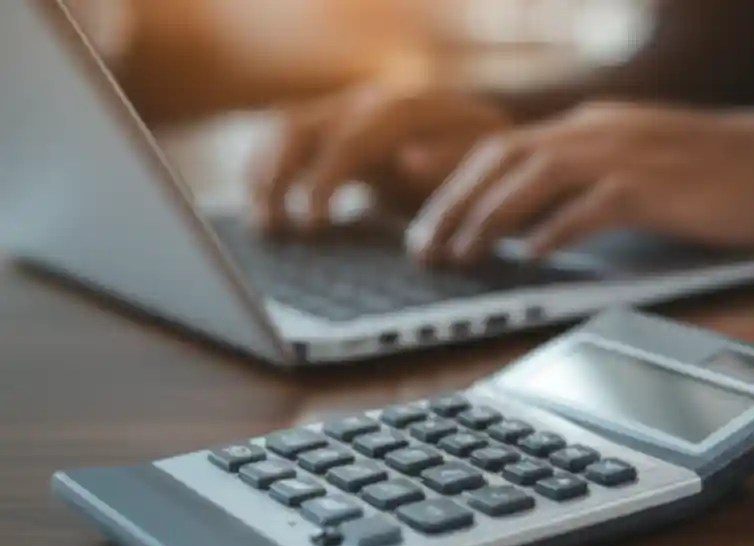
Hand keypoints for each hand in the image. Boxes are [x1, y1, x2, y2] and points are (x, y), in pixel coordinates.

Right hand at [251, 85, 512, 230]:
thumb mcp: (482, 168)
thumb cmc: (486, 166)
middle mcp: (369, 102)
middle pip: (302, 127)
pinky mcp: (334, 129)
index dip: (324, 179)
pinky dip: (265, 170)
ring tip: (264, 225)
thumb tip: (407, 160)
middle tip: (274, 228)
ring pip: (284, 131)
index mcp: (407, 109)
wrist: (486, 147)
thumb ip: (449, 163)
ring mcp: (347, 111)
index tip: (312, 222)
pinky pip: (285, 141)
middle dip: (279, 177)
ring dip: (264, 175)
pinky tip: (261, 208)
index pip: (351, 139)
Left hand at [405, 103, 753, 264]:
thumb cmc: (707, 174)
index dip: (450, 175)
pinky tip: (533, 255)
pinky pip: (593, 205)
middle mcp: (597, 133)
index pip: (501, 146)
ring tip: (463, 256)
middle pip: (503, 159)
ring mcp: (626, 155)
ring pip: (536, 177)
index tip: (411, 208)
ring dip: (491, 219)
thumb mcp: (631, 166)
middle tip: (425, 251)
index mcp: (587, 129)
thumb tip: (526, 222)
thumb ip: (581, 183)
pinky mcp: (656, 187)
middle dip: (455, 204)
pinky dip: (557, 229)